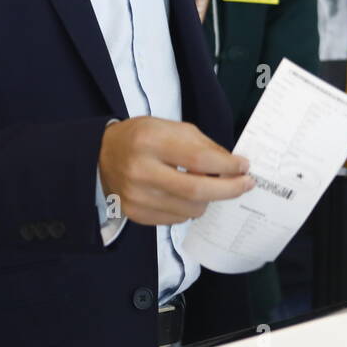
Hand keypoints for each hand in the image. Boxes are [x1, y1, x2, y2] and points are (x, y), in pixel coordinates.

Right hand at [98, 117, 252, 226]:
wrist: (100, 155)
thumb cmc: (140, 138)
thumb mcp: (169, 127)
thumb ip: (201, 145)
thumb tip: (232, 166)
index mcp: (150, 142)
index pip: (198, 158)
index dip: (227, 165)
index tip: (244, 166)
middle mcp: (141, 171)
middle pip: (196, 190)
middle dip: (228, 189)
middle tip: (245, 185)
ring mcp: (137, 197)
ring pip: (190, 210)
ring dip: (208, 200)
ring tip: (208, 187)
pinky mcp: (136, 214)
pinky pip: (176, 220)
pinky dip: (189, 209)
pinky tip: (186, 196)